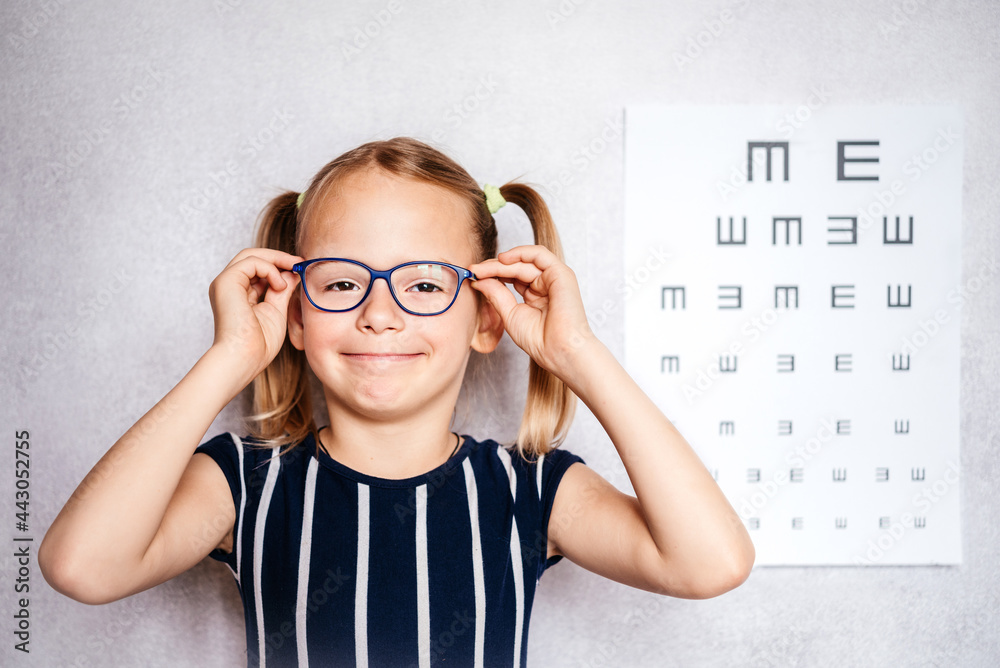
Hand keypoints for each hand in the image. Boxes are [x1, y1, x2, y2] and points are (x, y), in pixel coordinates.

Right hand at [207, 248, 301, 374]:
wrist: (244, 358)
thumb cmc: (259, 344)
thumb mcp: (277, 310)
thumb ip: (283, 290)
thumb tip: (293, 272)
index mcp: (238, 293)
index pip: (258, 269)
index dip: (279, 265)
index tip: (300, 267)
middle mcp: (229, 286)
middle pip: (252, 256)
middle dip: (278, 257)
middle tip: (299, 262)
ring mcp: (225, 283)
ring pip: (251, 255)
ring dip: (276, 260)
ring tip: (293, 273)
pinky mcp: (226, 282)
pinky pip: (251, 262)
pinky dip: (270, 268)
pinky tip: (280, 285)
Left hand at [469, 245, 594, 381]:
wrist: (558, 350)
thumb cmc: (539, 340)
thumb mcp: (509, 314)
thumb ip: (496, 294)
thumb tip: (479, 280)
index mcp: (536, 295)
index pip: (512, 276)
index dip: (492, 274)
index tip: (473, 276)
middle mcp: (545, 284)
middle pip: (516, 267)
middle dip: (493, 267)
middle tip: (474, 270)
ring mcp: (553, 278)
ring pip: (524, 261)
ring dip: (502, 263)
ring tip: (482, 269)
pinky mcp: (560, 273)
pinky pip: (539, 254)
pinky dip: (520, 253)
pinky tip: (502, 259)